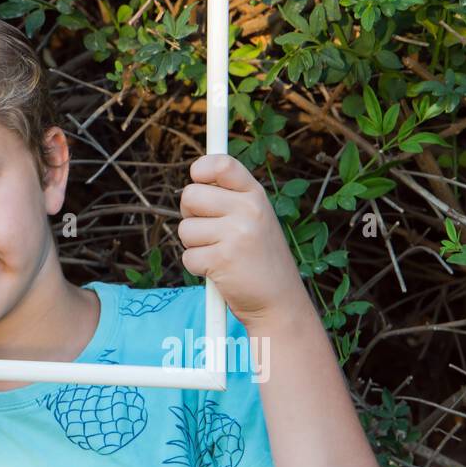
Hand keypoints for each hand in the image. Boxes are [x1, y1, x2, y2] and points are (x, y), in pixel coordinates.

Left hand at [177, 154, 307, 328]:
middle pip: (190, 196)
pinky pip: (188, 256)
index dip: (201, 168)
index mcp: (255, 195)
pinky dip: (198, 267)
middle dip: (191, 216)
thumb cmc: (259, 259)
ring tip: (220, 255)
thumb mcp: (255, 219)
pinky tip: (220, 272)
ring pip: (185, 229)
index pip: (222, 164)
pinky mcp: (223, 259)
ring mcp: (237, 234)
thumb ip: (230, 198)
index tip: (197, 179)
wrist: (280, 302)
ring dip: (195, 246)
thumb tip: (194, 176)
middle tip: (210, 232)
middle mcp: (249, 209)